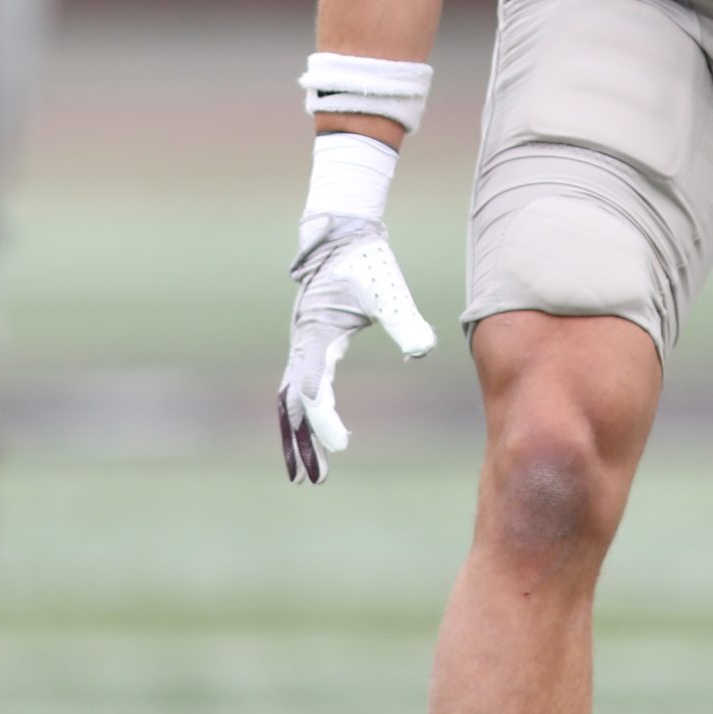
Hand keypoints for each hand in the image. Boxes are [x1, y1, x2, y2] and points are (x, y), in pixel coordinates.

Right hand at [277, 217, 435, 483]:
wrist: (342, 234)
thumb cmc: (366, 262)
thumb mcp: (388, 291)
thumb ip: (405, 321)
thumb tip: (422, 350)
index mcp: (316, 333)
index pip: (310, 387)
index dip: (323, 419)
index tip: (342, 447)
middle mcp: (302, 342)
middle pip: (292, 403)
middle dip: (302, 442)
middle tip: (316, 479)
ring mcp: (301, 343)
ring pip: (290, 399)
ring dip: (297, 435)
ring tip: (312, 471)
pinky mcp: (310, 342)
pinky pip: (297, 387)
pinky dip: (303, 414)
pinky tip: (320, 431)